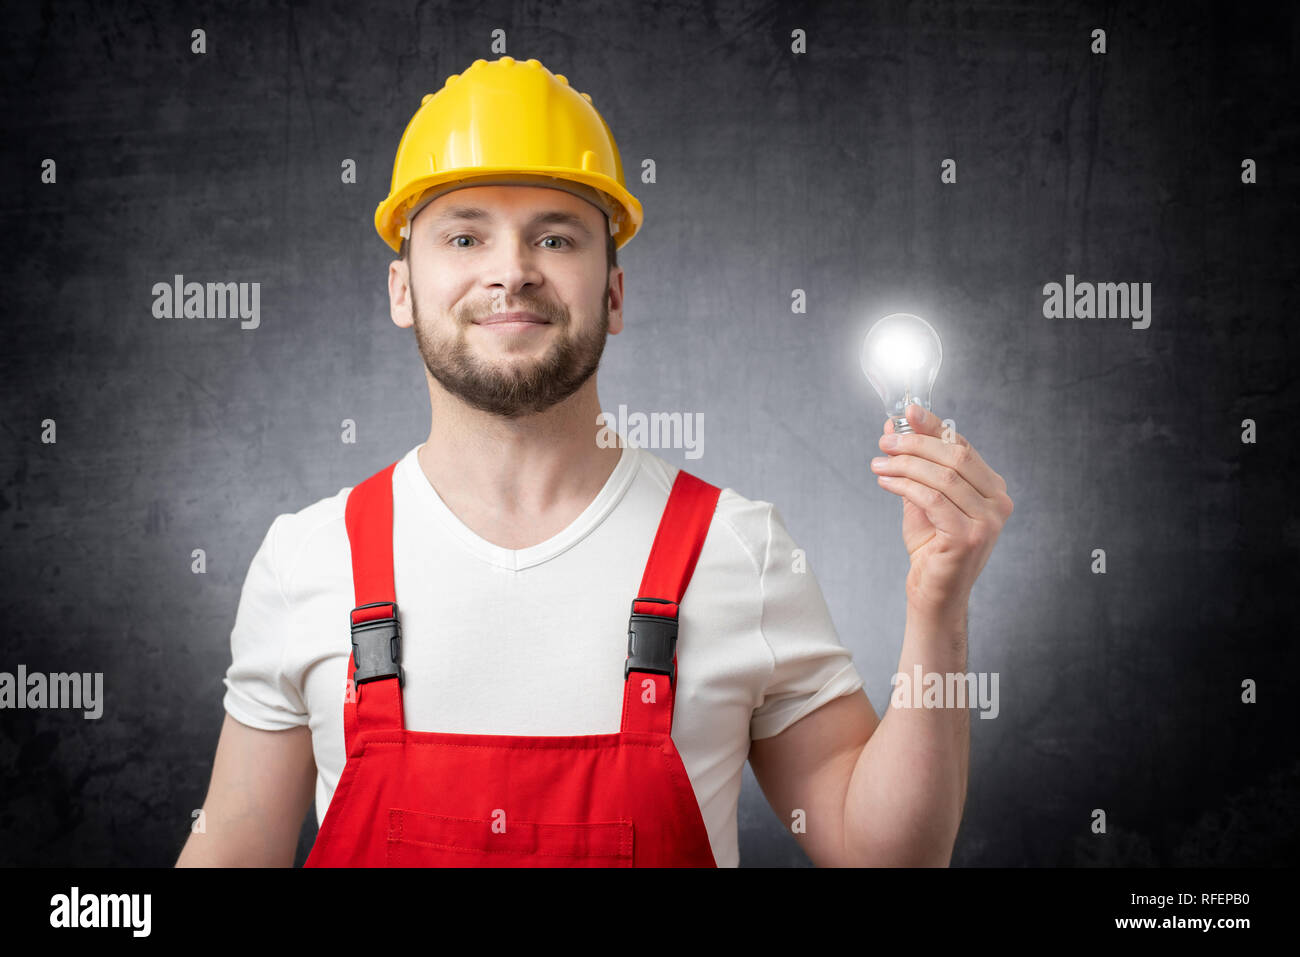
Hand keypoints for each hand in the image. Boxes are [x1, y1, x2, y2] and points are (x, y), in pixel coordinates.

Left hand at [870, 404, 1013, 618]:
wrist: (935, 594)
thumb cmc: (931, 548)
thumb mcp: (923, 498)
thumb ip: (915, 465)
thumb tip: (895, 425)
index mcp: (993, 489)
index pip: (963, 446)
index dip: (934, 426)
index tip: (908, 412)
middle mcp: (998, 502)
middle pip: (954, 456)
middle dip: (915, 444)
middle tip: (885, 441)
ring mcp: (988, 521)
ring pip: (942, 477)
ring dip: (904, 465)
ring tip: (878, 463)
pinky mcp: (969, 537)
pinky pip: (932, 499)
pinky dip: (904, 486)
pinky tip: (885, 482)